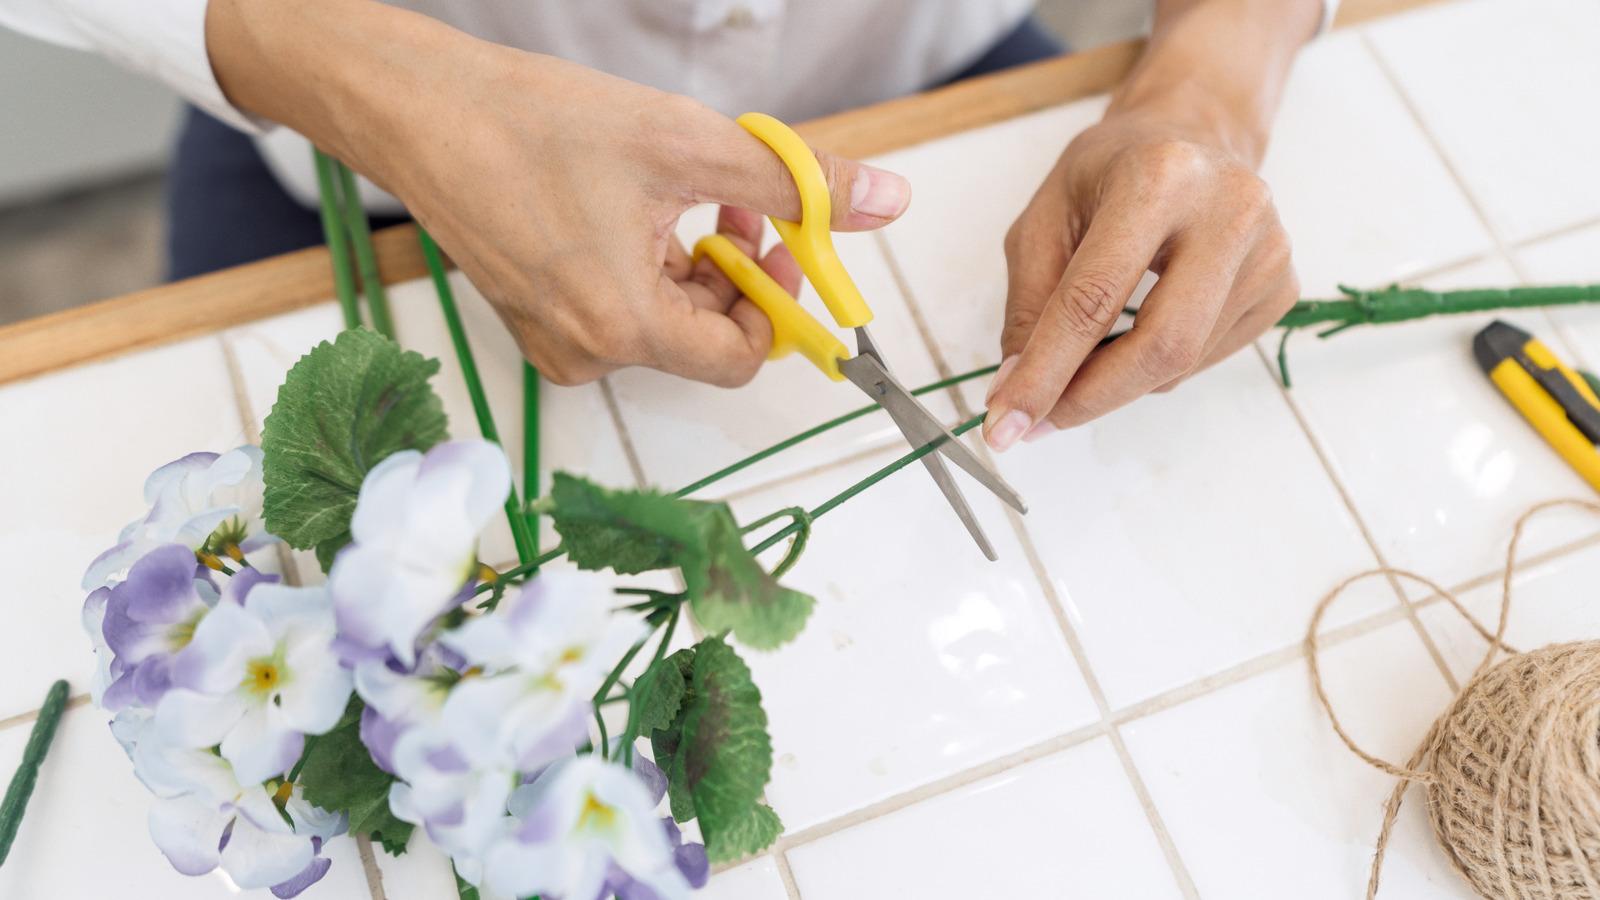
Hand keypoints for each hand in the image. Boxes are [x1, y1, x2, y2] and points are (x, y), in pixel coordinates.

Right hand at [205, 0, 909, 386]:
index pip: (741, 359)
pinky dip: (648, 265)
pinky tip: (633, 204)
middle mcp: (585, 353)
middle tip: (743, 199)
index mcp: (622, 326)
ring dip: (696, 263)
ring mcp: (554, 341)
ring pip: (665, 321)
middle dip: (740, 271)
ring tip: (682, 189)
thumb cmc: (537, 125)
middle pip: (705, 338)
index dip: (779, 300)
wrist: (422, 110)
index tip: (785, 240)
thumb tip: (882, 200)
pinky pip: (619, 309)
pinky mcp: (534, 318)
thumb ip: (796, 182)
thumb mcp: (690, 146)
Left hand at [982, 112, 1296, 449]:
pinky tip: (1139, 329)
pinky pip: (1204, 360)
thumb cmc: (1112, 172)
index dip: (1045, 372)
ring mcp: (1268, 251)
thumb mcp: (1044, 217)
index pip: (1094, 299)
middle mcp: (1229, 210)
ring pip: (1180, 364)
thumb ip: (1027, 305)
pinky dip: (1155, 369)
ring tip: (1083, 356)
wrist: (1192, 132)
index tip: (1006, 423)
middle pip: (1160, 346)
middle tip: (1039, 421)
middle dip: (1090, 398)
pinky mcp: (1282, 287)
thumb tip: (1015, 390)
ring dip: (1116, 383)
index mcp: (1158, 178)